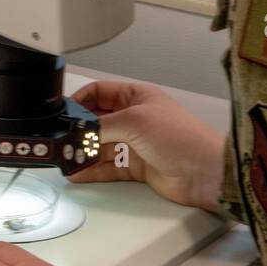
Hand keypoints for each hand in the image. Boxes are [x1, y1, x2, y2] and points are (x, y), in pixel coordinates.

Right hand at [68, 80, 226, 212]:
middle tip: (62, 139)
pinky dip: (92, 170)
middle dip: (79, 129)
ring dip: (83, 152)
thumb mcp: (135, 121)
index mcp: (137, 97)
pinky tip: (78, 172)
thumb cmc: (182, 137)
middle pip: (97, 121)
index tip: (63, 112)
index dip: (81, 100)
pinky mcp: (136, 167)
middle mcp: (135, 118)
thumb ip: (103, 126)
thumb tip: (80, 131)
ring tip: (66, 158)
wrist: (205, 171)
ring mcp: (135, 143)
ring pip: (100, 146)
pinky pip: (107, 167)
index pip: (100, 92)